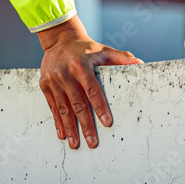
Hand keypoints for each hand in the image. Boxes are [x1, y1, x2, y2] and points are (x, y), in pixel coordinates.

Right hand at [37, 15, 142, 148]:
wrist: (59, 39)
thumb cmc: (86, 49)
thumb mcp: (103, 50)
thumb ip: (122, 57)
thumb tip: (140, 63)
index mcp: (81, 65)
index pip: (92, 89)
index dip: (100, 106)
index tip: (107, 122)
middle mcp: (66, 73)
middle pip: (77, 103)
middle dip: (85, 124)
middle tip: (92, 142)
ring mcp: (53, 80)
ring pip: (63, 108)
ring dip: (70, 128)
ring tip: (76, 144)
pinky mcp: (44, 85)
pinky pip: (52, 106)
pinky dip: (57, 121)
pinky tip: (62, 134)